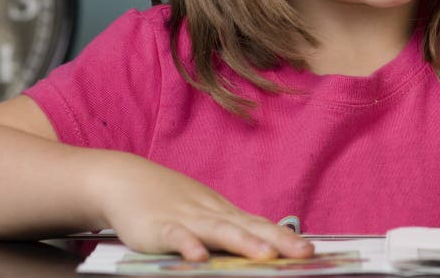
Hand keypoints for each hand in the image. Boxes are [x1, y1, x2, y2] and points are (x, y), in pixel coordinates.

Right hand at [93, 151, 313, 261]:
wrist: (126, 180)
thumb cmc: (170, 202)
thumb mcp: (203, 216)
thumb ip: (229, 231)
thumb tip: (262, 248)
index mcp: (224, 214)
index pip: (262, 225)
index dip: (286, 238)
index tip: (312, 250)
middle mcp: (212, 214)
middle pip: (250, 227)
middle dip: (279, 241)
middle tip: (306, 254)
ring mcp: (186, 219)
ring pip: (219, 231)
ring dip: (244, 243)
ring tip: (267, 257)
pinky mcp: (158, 228)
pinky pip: (175, 238)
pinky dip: (187, 246)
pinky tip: (198, 258)